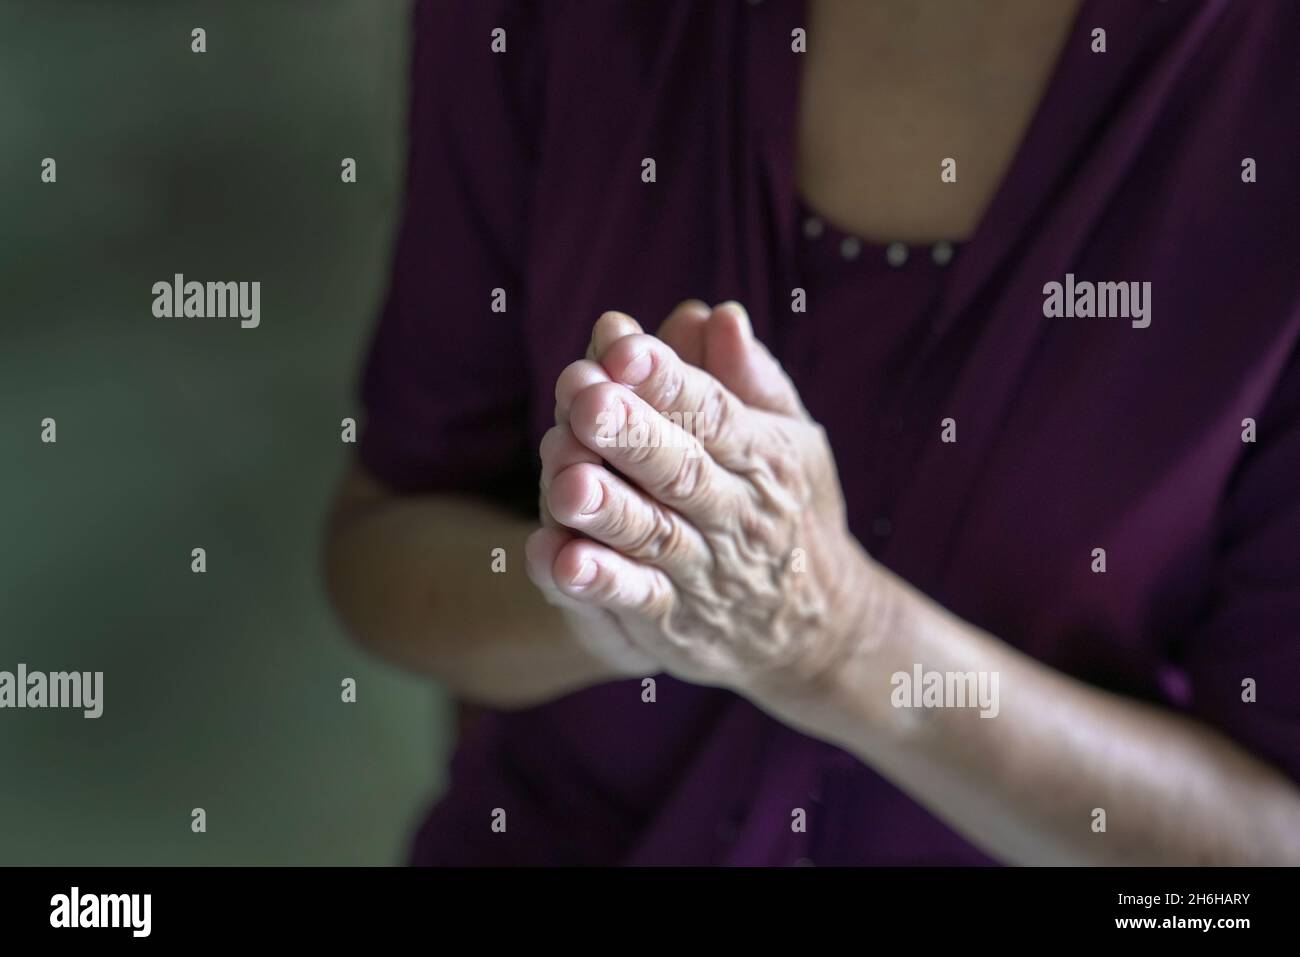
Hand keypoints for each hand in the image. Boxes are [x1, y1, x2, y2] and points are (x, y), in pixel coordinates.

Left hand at [527, 302, 882, 694]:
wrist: (818, 628)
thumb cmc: (788, 508)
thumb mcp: (790, 438)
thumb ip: (748, 377)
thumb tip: (718, 313)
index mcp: (765, 456)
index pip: (714, 411)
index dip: (668, 380)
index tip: (623, 345)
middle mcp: (737, 513)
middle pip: (680, 469)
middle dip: (631, 433)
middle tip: (585, 398)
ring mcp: (704, 572)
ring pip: (653, 535)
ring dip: (608, 507)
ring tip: (566, 480)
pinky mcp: (674, 622)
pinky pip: (635, 601)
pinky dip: (599, 583)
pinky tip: (560, 560)